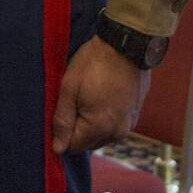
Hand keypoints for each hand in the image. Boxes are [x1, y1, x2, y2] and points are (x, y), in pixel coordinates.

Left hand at [52, 35, 150, 154]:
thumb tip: (58, 149)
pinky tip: (102, 94)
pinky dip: (105, 116)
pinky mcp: (135, 114)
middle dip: (77, 127)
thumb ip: (62, 121)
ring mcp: (129, 124)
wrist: (126, 44)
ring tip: (89, 94)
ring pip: (101, 135)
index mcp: (99, 128)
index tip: (61, 109)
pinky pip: (114, 125)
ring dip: (92, 122)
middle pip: (88, 142)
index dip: (62, 131)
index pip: (72, 146)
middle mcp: (117, 133)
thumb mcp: (69, 88)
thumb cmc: (93, 63)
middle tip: (74, 99)